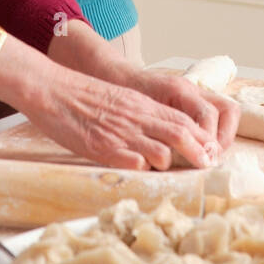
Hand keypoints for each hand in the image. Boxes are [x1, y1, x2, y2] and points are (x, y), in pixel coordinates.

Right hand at [24, 67, 223, 169]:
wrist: (52, 90)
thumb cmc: (82, 95)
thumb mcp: (119, 99)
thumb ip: (141, 113)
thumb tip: (161, 135)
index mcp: (141, 104)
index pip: (183, 120)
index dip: (201, 137)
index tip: (211, 151)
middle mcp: (136, 118)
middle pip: (181, 135)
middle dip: (199, 153)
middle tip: (208, 167)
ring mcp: (121, 134)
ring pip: (162, 153)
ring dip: (168, 166)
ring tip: (169, 174)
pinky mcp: (103, 148)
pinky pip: (134, 164)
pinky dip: (143, 171)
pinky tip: (141, 174)